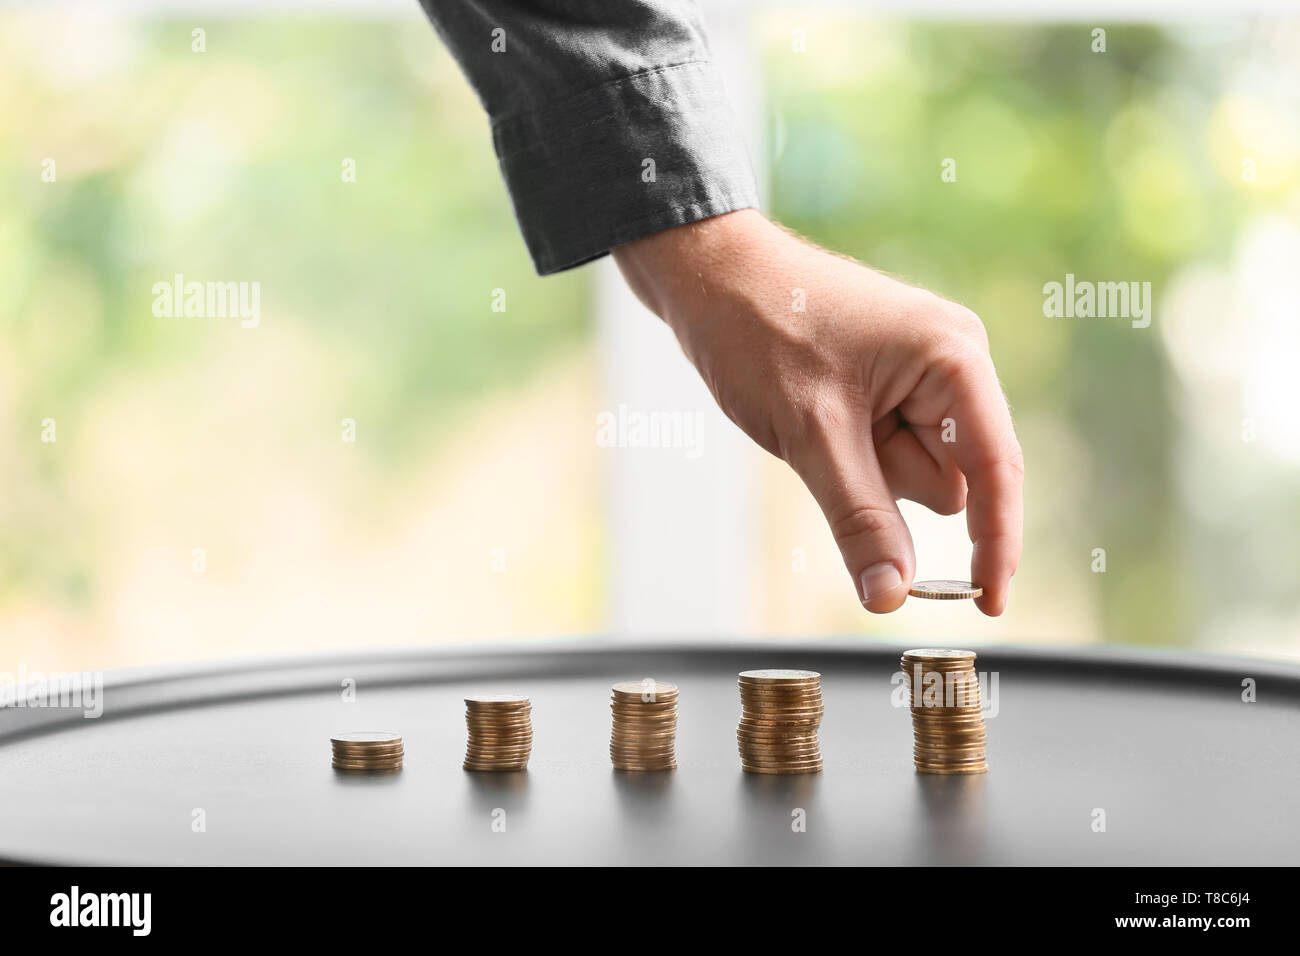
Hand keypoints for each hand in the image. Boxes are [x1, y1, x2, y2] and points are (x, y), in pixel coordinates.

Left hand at [611, 209, 1022, 614]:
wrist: (707, 274)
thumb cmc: (761, 331)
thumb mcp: (811, 436)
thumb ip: (860, 519)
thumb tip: (892, 598)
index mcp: (954, 356)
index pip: (995, 470)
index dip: (996, 543)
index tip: (989, 606)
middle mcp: (951, 361)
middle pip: (946, 476)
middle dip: (885, 480)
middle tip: (824, 433)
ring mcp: (919, 373)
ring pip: (908, 472)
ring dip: (859, 467)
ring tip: (810, 411)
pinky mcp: (888, 384)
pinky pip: (882, 451)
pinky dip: (846, 454)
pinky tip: (811, 412)